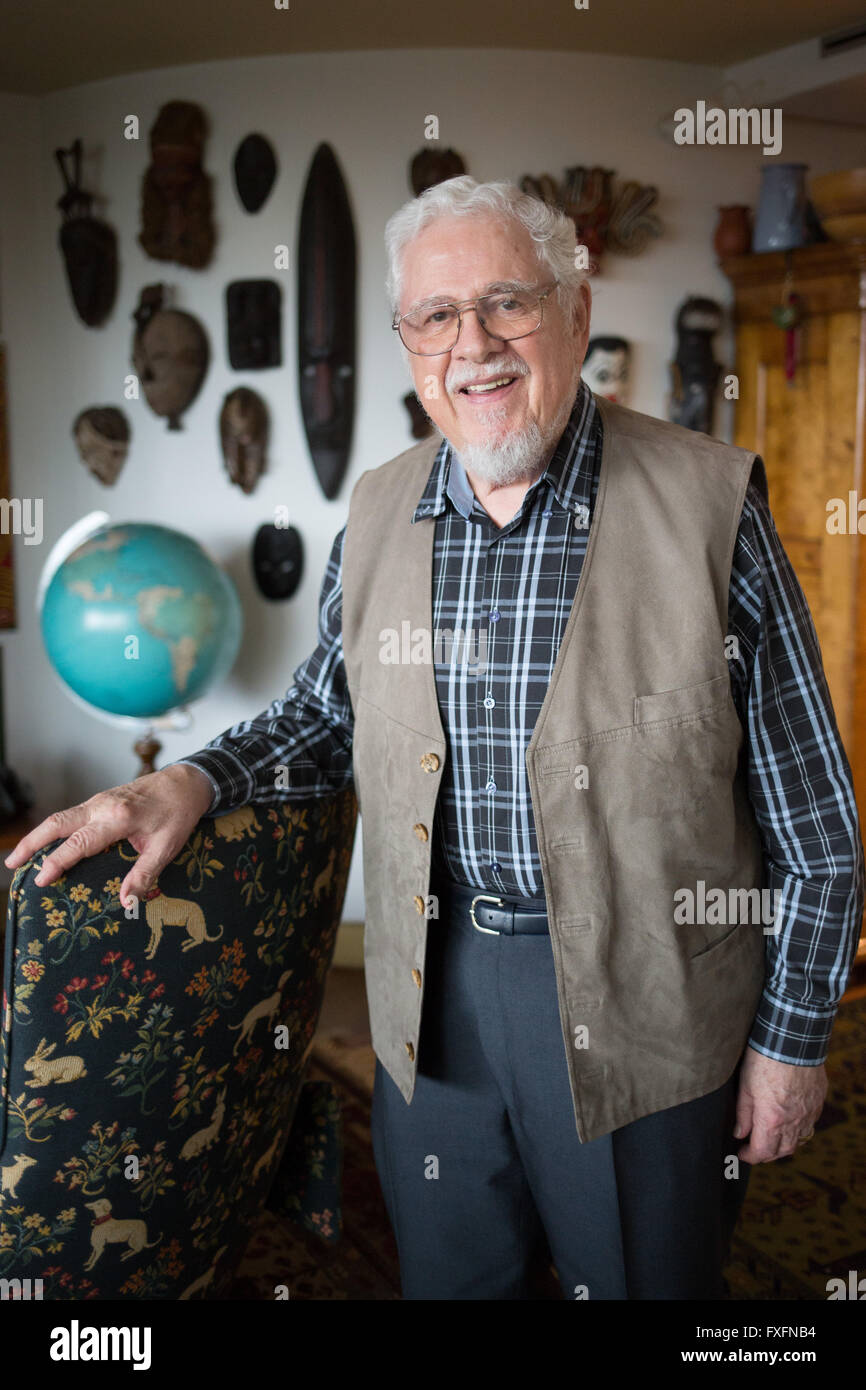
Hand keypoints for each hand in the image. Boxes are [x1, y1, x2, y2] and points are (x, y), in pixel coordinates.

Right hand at [3, 764, 214, 908]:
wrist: (185, 783)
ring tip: (20, 857)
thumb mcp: (167, 847)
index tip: (41, 879)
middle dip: (31, 843)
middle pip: (57, 823)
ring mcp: (99, 801)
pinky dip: (54, 830)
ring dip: (38, 836)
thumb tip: (127, 901)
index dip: (58, 862)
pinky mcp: (100, 801)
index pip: (79, 842)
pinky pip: (71, 815)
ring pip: (60, 817)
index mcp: (118, 818)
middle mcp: (102, 806)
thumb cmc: (178, 814)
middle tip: (12, 865)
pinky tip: (49, 844)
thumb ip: (145, 874)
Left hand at [734, 1045, 826, 1162]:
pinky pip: (810, 1126)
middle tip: (754, 1150)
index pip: (761, 1151)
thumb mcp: (745, 1086)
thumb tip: (739, 1133)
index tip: (742, 1154)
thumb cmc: (764, 1060)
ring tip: (771, 1141)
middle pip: (781, 1151)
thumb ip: (743, 1114)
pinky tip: (790, 1126)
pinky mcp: (817, 1102)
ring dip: (784, 1147)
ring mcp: (808, 1113)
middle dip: (766, 1155)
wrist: (792, 1040)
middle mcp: (793, 1122)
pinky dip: (799, 1133)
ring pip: (798, 1142)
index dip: (750, 1156)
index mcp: (771, 1120)